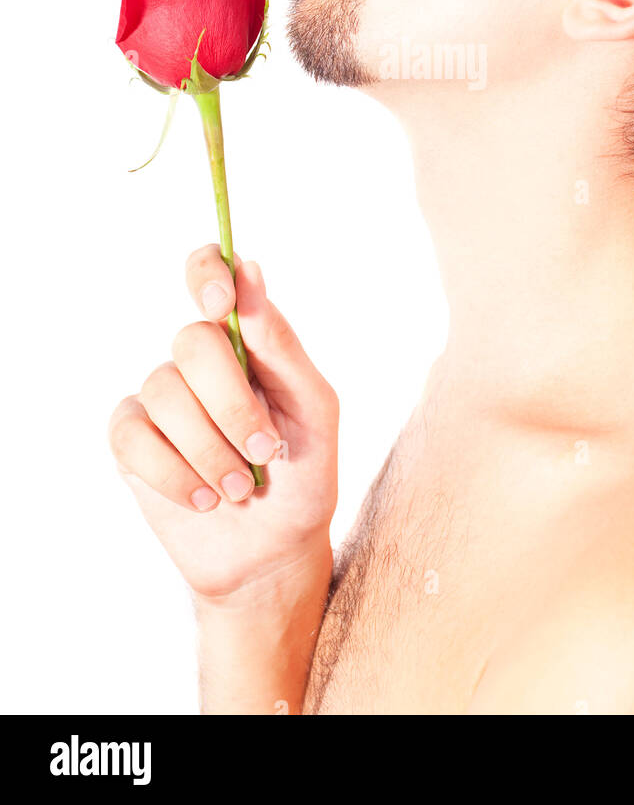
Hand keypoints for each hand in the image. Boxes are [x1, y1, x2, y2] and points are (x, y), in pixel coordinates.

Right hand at [108, 246, 338, 603]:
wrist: (275, 554)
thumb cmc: (303, 476)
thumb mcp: (313, 409)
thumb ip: (280, 343)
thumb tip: (250, 269)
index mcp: (246, 341)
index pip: (210, 272)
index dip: (206, 273)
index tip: (221, 301)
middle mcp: (198, 362)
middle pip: (192, 341)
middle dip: (232, 402)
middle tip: (264, 448)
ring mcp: (160, 399)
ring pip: (165, 393)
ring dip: (211, 450)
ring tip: (242, 486)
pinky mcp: (130, 442)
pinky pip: (135, 438)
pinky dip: (176, 474)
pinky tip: (206, 499)